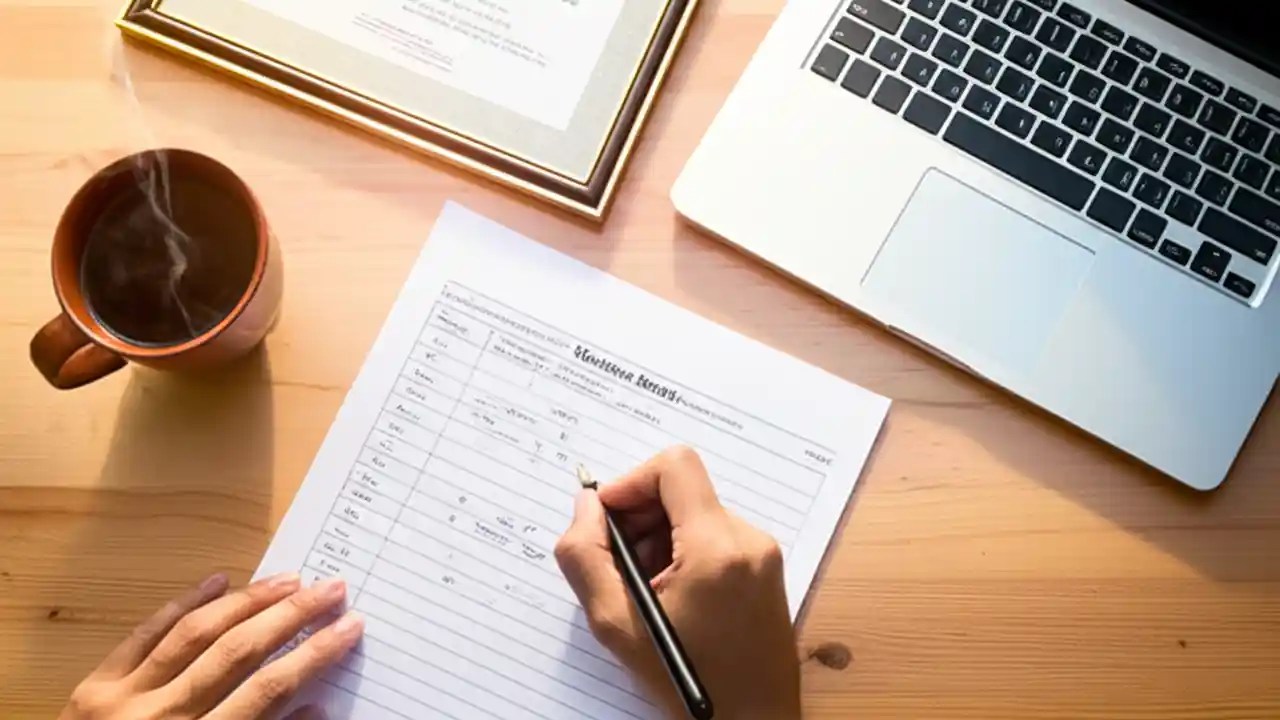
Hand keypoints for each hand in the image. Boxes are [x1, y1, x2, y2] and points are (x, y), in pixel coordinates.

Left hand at [60, 573, 362, 719]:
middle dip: (291, 616)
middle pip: (238, 653)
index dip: (314, 655)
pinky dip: (184, 604)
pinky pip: (144, 634)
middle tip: (331, 588)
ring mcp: (122, 700)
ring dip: (247, 602)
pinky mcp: (93, 687)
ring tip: (288, 580)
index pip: (269, 692)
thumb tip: (317, 709)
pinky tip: (218, 580)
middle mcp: (162, 719)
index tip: (350, 626)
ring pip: (195, 634)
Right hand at [555, 446, 801, 719]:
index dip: (630, 483)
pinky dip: (683, 556)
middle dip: (640, 519)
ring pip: (695, 516)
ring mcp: (763, 554)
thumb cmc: (688, 684)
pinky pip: (715, 539)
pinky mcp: (767, 570)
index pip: (674, 466)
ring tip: (647, 594)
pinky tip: (672, 602)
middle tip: (620, 570)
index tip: (605, 523)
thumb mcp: (616, 624)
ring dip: (659, 542)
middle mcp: (748, 539)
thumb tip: (586, 506)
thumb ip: (586, 556)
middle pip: (682, 491)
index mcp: (717, 546)